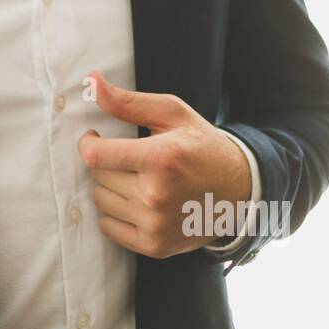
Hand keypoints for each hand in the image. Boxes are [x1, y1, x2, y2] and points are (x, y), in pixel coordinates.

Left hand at [76, 72, 251, 256]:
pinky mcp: (155, 246)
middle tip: (129, 158)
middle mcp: (157, 194)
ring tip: (137, 179)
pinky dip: (116, 214)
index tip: (95, 137)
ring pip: (101, 202)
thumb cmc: (201, 146)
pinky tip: (138, 202)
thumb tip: (91, 82)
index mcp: (161, 158)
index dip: (87, 143)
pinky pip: (109, 228)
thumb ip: (128, 102)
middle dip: (107, 164)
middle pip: (98, 178)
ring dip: (111, 188)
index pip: (96, 156)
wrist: (240, 190)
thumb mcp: (172, 115)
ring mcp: (156, 224)